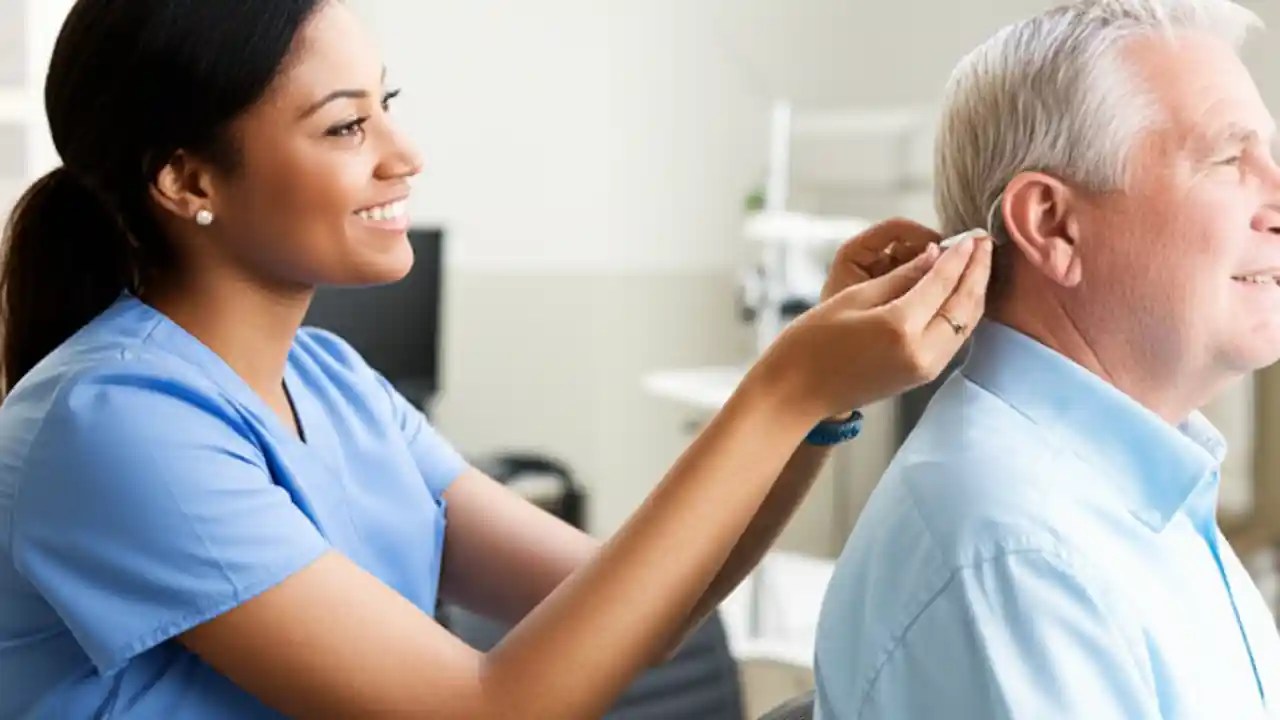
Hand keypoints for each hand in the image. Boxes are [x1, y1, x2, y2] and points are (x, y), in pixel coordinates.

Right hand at [747, 224, 992, 424]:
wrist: (797, 393)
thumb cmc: (812, 343)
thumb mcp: (854, 298)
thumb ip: (900, 278)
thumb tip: (934, 257)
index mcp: (900, 327)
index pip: (943, 283)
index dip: (959, 256)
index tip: (970, 235)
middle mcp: (921, 351)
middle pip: (965, 304)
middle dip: (978, 272)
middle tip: (984, 244)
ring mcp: (925, 368)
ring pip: (966, 324)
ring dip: (975, 293)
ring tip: (978, 264)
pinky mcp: (922, 377)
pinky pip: (954, 339)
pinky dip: (963, 313)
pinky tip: (961, 294)